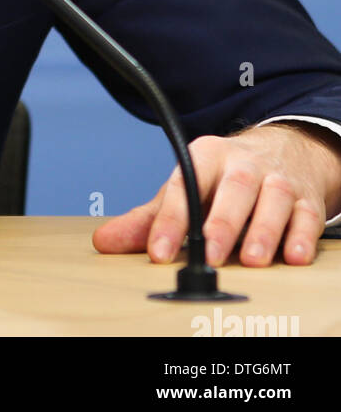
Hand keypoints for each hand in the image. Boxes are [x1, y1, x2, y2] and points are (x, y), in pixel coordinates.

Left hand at [92, 122, 340, 267]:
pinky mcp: (307, 198)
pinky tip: (294, 255)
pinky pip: (307, 216)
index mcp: (205, 156)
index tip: (157, 252)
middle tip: (209, 254)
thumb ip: (148, 219)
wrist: (282, 152)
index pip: (184, 186)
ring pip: (273, 199)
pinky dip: (302, 236)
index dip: (170, 220)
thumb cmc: (223, 180)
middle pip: (233, 188)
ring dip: (263, 230)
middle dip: (221, 223)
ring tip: (252, 259)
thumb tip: (104, 241)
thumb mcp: (186, 191)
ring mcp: (277, 179)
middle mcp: (242, 164)